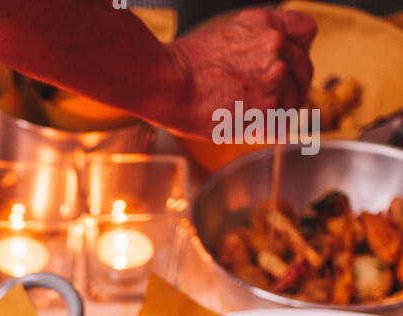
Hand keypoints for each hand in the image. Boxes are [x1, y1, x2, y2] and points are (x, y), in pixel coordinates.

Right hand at [150, 8, 316, 138]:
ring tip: (249, 114)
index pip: (307, 32)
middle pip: (305, 70)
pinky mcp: (268, 109)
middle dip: (291, 86)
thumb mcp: (228, 35)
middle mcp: (277, 47)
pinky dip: (266, 130)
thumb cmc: (185, 65)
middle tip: (268, 99)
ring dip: (278, 112)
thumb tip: (268, 66)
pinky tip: (246, 125)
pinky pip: (282, 126)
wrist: (168, 82)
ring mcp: (275, 78)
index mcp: (267, 24)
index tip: (288, 65)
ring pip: (296, 101)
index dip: (298, 50)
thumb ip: (256, 45)